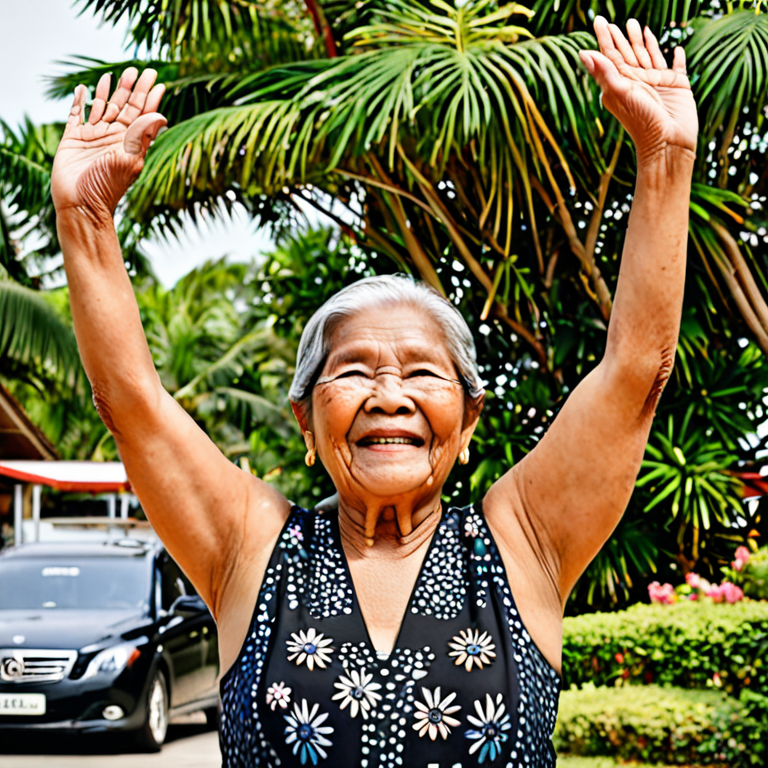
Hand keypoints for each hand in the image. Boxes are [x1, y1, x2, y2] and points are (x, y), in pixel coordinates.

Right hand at [51, 68, 166, 219]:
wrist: (82, 204)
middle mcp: (113, 137)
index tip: (158, 81)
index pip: (142, 114)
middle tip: (140, 70)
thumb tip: (161, 115)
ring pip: (101, 107)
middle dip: (131, 88)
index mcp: (130, 142)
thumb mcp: (129, 158)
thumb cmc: (108, 185)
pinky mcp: (73, 139)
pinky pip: (76, 115)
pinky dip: (80, 101)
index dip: (150, 97)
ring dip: (107, 91)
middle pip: (124, 106)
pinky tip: (83, 89)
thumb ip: (142, 135)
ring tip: (115, 75)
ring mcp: (93, 137)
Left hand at [580, 17, 697, 163]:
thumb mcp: (620, 93)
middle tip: (617, 22)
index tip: (599, 20)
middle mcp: (638, 82)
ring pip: (650, 57)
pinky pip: (677, 67)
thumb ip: (604, 71)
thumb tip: (582, 52)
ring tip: (638, 25)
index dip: (605, 38)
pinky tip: (676, 49)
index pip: (610, 56)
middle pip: (629, 54)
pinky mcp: (678, 86)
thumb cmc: (641, 121)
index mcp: (621, 83)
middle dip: (623, 39)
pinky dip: (677, 58)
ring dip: (645, 43)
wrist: (667, 143)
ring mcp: (658, 84)